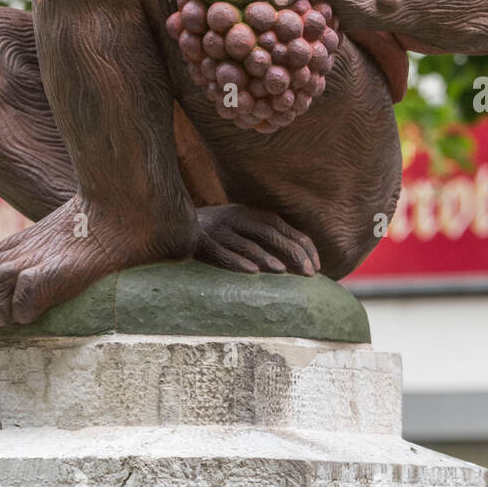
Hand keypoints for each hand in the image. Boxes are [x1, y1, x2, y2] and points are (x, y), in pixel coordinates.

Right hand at [196, 204, 319, 274]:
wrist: (169, 223)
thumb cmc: (213, 234)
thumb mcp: (238, 230)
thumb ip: (262, 239)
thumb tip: (297, 264)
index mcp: (247, 212)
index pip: (281, 225)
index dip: (301, 243)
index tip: (318, 265)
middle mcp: (234, 216)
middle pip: (269, 232)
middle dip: (292, 252)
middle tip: (310, 274)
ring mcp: (216, 228)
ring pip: (246, 242)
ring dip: (266, 257)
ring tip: (283, 272)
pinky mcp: (198, 242)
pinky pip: (219, 252)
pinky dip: (236, 262)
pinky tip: (251, 273)